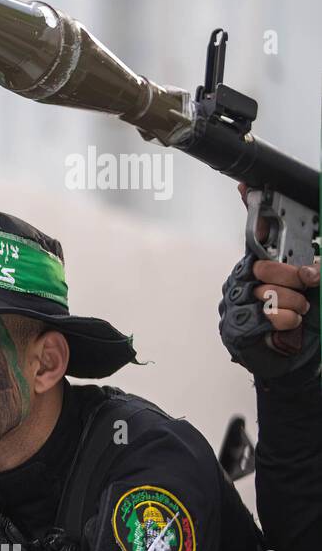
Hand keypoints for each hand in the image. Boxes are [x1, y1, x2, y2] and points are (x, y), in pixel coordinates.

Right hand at [219, 183, 318, 377]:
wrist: (299, 363)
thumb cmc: (306, 324)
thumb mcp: (315, 288)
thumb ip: (314, 270)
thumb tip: (319, 261)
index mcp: (263, 267)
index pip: (256, 233)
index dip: (250, 209)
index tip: (247, 187)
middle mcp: (245, 281)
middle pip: (263, 265)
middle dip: (293, 276)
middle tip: (309, 284)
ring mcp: (237, 304)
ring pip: (266, 291)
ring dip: (294, 303)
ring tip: (301, 312)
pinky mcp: (236, 327)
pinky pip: (263, 315)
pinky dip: (285, 320)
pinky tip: (290, 325)